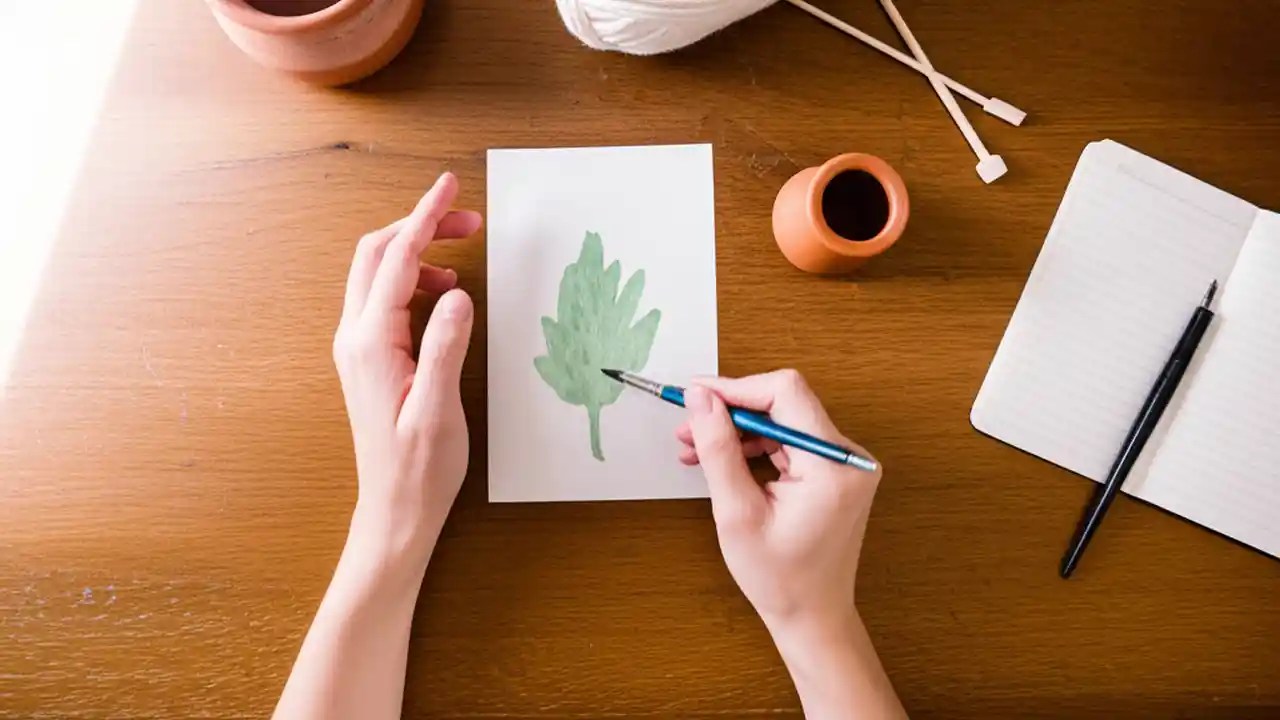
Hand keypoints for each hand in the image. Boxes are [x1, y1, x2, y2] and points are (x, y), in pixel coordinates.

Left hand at [333, 172, 481, 565]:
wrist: (394, 511)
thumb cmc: (419, 469)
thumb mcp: (439, 409)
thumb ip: (447, 348)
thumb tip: (458, 294)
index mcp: (371, 344)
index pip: (396, 261)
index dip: (424, 217)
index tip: (449, 184)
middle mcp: (355, 338)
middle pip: (377, 255)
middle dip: (419, 225)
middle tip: (467, 218)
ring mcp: (358, 347)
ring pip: (379, 273)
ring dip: (417, 251)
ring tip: (463, 254)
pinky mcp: (369, 358)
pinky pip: (386, 299)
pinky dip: (415, 279)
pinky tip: (445, 294)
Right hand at [676, 370, 881, 630]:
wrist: (812, 615)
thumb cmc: (779, 577)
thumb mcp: (737, 513)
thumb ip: (718, 449)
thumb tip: (700, 399)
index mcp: (832, 466)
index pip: (784, 393)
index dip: (735, 388)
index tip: (695, 395)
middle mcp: (847, 457)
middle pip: (783, 402)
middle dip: (731, 409)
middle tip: (687, 424)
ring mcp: (843, 463)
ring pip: (782, 419)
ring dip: (737, 428)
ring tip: (694, 445)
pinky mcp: (833, 470)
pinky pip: (790, 440)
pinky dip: (754, 444)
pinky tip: (721, 458)